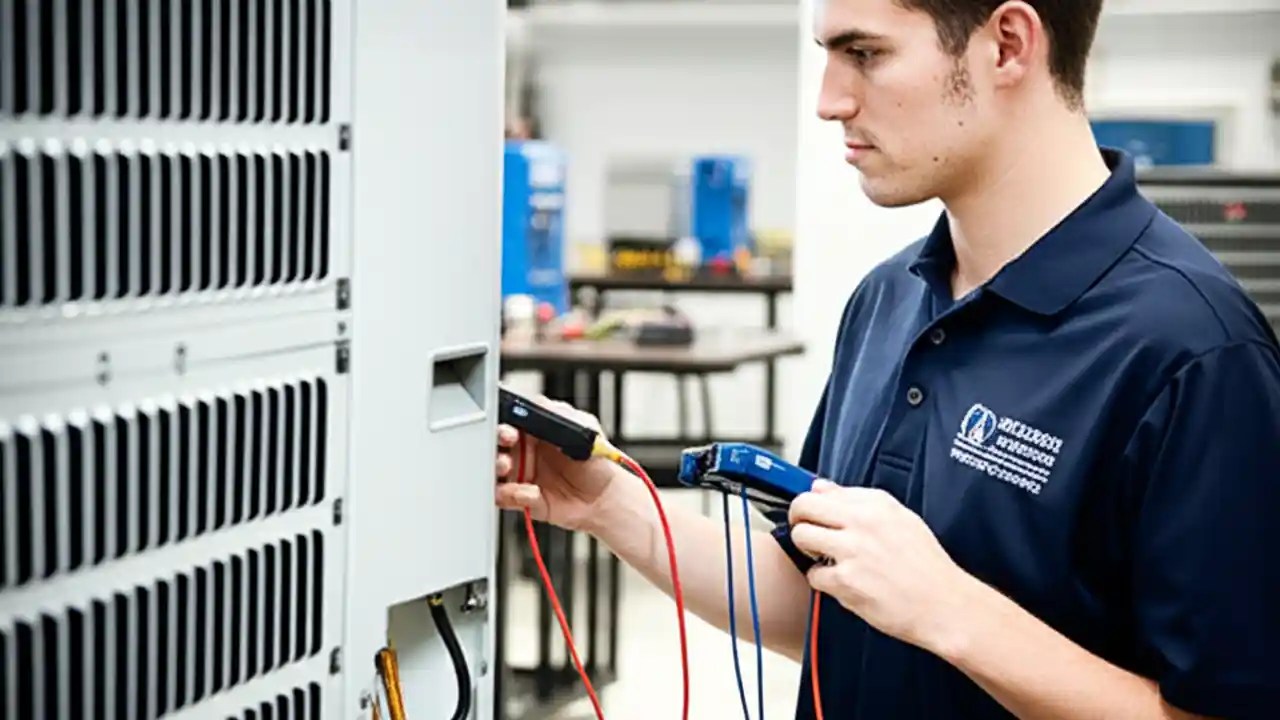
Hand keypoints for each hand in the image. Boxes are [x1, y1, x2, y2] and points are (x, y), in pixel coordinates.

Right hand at [494, 396, 623, 534]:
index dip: (505, 419)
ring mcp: (520, 475)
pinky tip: (531, 492)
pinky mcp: (521, 498)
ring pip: (493, 469)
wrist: (607, 496)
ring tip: (507, 466)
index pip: (510, 420)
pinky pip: (504, 496)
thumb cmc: (597, 460)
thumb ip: (559, 415)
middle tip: (506, 440)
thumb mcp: (583, 428)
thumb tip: (538, 403)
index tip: (509, 423)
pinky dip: (512, 494)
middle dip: (494, 440)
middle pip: (495, 443)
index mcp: (534, 431)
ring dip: (496, 466)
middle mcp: (523, 452)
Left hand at [789, 480, 973, 652]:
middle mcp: (863, 521)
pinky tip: (841, 583)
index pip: (822, 489)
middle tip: (807, 532)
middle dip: (798, 519)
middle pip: (804, 506)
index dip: (813, 504)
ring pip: (801, 536)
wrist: (945, 605)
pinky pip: (813, 574)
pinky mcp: (847, 581)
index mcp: (877, 503)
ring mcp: (853, 551)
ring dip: (806, 549)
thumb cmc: (926, 566)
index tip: (814, 514)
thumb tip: (821, 487)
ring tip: (825, 558)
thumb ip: (858, 502)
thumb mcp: (900, 520)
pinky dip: (822, 581)